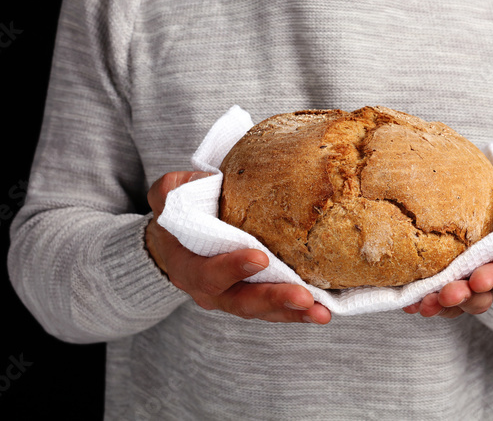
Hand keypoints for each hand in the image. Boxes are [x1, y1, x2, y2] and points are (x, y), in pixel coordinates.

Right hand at [145, 171, 330, 323]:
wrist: (177, 239)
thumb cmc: (177, 212)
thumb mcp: (168, 195)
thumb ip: (175, 189)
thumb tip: (204, 180)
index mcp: (187, 265)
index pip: (207, 272)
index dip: (232, 267)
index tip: (260, 257)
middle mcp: (209, 290)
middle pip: (241, 301)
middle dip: (273, 299)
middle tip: (303, 297)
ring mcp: (232, 297)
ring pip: (263, 311)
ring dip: (293, 313)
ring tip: (321, 312)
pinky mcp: (254, 297)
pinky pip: (276, 309)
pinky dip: (300, 311)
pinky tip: (325, 309)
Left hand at [402, 173, 492, 318]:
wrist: (483, 208)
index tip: (478, 280)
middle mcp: (491, 275)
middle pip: (481, 294)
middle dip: (465, 297)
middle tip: (448, 294)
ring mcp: (468, 283)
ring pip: (458, 303)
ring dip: (442, 306)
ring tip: (425, 304)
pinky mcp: (446, 285)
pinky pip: (437, 301)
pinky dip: (423, 304)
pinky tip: (410, 304)